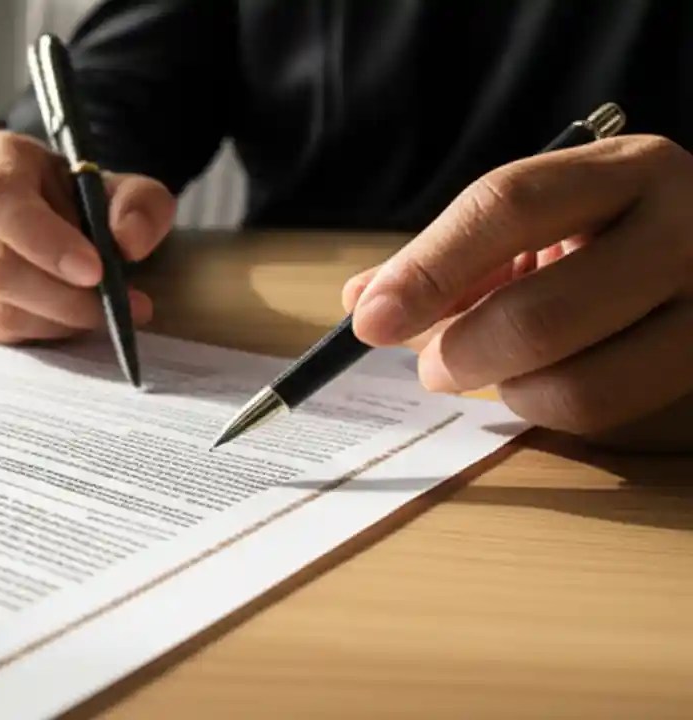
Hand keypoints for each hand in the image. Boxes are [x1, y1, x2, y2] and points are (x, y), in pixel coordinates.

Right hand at [0, 129, 175, 343]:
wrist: (43, 204)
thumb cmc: (75, 190)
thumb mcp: (119, 182)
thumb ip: (138, 205)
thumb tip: (129, 242)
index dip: (45, 242)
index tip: (97, 271)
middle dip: (63, 296)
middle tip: (116, 305)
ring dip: (57, 319)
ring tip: (100, 312)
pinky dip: (41, 330)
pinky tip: (69, 317)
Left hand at [344, 134, 692, 449]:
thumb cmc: (615, 238)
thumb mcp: (546, 223)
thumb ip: (452, 257)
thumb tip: (362, 302)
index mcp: (626, 169)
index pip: (507, 206)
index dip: (427, 269)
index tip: (368, 321)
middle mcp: (686, 228)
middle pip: (540, 315)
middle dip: (460, 354)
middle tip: (430, 368)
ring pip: (576, 383)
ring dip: (507, 390)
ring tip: (497, 370)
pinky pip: (607, 415)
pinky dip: (550, 407)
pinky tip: (548, 381)